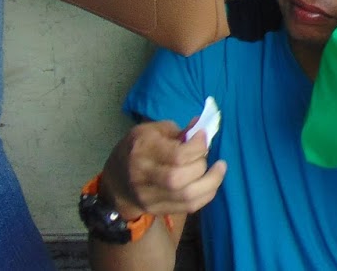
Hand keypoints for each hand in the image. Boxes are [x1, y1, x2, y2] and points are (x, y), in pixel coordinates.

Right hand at [100, 119, 226, 219]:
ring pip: (187, 197)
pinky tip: (211, 182)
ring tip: (220, 168)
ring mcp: (149, 197)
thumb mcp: (152, 131)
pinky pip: (189, 207)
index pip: (176, 155)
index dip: (197, 146)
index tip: (203, 136)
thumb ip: (178, 131)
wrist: (116, 181)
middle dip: (201, 165)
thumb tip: (202, 128)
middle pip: (180, 178)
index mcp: (141, 150)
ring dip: (211, 182)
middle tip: (205, 154)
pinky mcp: (157, 209)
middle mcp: (143, 176)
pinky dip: (206, 194)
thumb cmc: (138, 148)